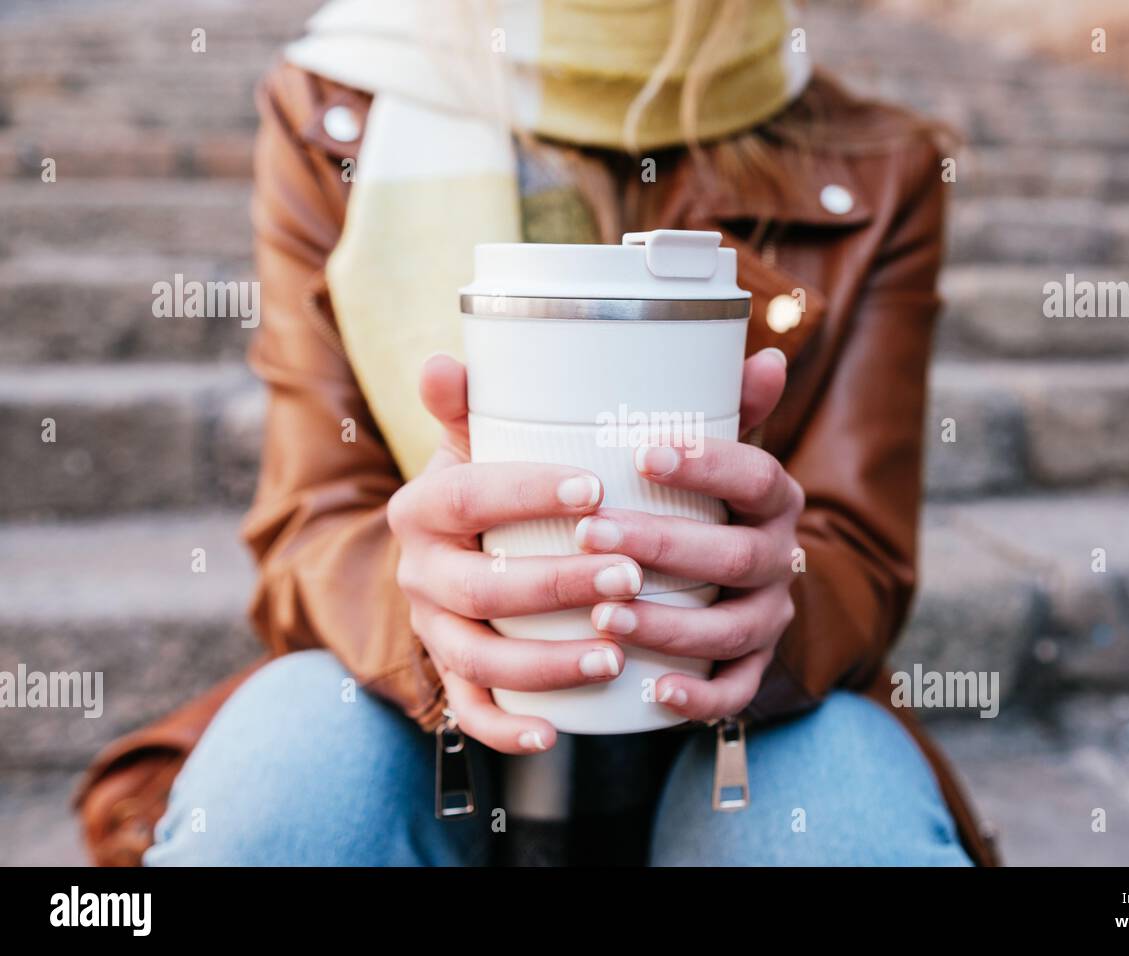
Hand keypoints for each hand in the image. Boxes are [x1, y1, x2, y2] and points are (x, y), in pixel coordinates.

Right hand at [387, 354, 643, 754]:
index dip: (525, 492)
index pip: (466, 493)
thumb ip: (506, 389)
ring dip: (543, 663)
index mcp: (426, 502)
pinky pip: (468, 713)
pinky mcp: (452, 674)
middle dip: (554, 584)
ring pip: (474, 658)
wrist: (464, 539)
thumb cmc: (499, 479)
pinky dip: (506, 729)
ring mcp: (433, 629)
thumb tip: (458, 348)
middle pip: (477, 586)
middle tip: (627, 573)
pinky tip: (555, 734)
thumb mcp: (497, 432)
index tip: (596, 489)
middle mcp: (419, 569)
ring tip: (612, 655)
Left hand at [580, 346, 802, 721]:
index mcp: (770, 497)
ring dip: (669, 626)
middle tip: (592, 535)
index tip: (644, 453)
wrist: (728, 583)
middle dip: (663, 547)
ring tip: (604, 616)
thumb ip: (701, 400)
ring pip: (732, 630)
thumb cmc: (689, 502)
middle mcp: (777, 556)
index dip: (710, 464)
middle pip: (733, 557)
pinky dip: (699, 697)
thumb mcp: (691, 451)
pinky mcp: (752, 668)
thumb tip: (761, 351)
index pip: (759, 475)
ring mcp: (769, 617)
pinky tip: (652, 693)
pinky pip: (736, 692)